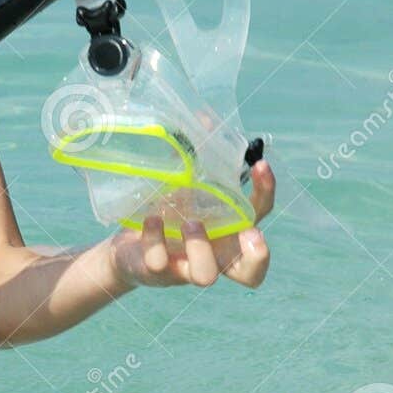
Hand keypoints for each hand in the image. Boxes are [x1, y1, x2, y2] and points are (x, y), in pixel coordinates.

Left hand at [108, 161, 274, 291]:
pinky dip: (155, 239)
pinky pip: (160, 262)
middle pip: (251, 273)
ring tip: (189, 222)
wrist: (127, 248)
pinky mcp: (157, 273)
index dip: (266, 192)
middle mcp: (214, 256)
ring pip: (207, 275)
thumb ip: (197, 158)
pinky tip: (150, 219)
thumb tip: (204, 116)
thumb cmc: (165, 213)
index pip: (260, 214)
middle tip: (246, 231)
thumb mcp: (183, 184)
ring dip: (200, 247)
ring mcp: (186, 268)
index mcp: (228, 231)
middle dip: (256, 254)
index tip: (260, 165)